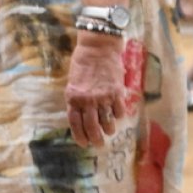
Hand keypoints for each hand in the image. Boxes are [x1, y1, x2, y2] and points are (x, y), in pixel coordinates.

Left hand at [65, 32, 126, 147]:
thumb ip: (77, 99)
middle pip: (92, 126)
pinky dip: (119, 115)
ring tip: (110, 131)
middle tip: (99, 144)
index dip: (80, 136)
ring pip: (107, 121)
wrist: (98, 48)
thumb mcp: (73, 83)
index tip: (84, 144)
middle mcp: (88, 101)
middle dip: (96, 138)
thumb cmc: (83, 63)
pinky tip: (118, 116)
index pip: (76, 124)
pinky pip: (119, 110)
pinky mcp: (116, 91)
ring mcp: (103, 97)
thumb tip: (82, 115)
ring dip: (109, 129)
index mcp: (73, 98)